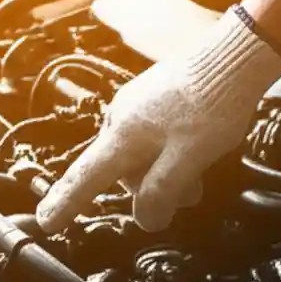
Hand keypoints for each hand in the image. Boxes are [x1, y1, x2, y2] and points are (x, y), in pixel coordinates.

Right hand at [36, 10, 280, 232]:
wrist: (233, 58)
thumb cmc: (213, 103)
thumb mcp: (189, 157)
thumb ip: (162, 191)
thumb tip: (145, 219)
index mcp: (124, 133)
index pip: (86, 178)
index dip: (66, 203)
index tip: (47, 222)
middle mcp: (121, 117)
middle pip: (122, 173)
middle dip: (151, 188)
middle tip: (189, 191)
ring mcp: (136, 106)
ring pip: (141, 157)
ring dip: (165, 171)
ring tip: (199, 168)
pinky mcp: (154, 100)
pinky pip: (152, 139)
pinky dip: (170, 153)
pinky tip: (196, 148)